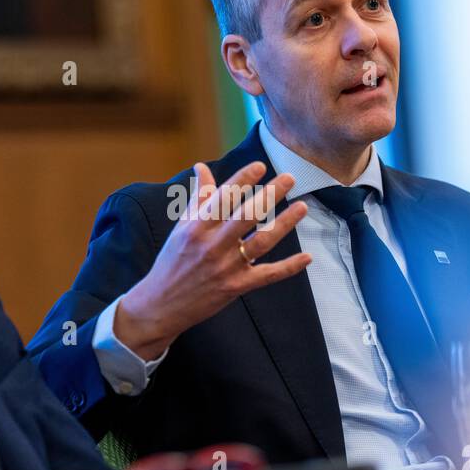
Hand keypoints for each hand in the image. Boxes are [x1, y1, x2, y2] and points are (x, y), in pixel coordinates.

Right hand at [115, 161, 311, 359]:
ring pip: (261, 242)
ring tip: (302, 207)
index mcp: (197, 227)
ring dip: (284, 224)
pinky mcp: (235, 287)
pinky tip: (307, 257)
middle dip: (270, 195)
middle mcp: (212, 245)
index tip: (260, 165)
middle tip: (290, 178)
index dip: (242, 180)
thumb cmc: (173, 260)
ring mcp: (225, 267)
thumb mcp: (181, 227)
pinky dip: (288, 267)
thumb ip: (198, 197)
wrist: (161, 304)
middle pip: (246, 215)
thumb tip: (202, 167)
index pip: (222, 197)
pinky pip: (267, 275)